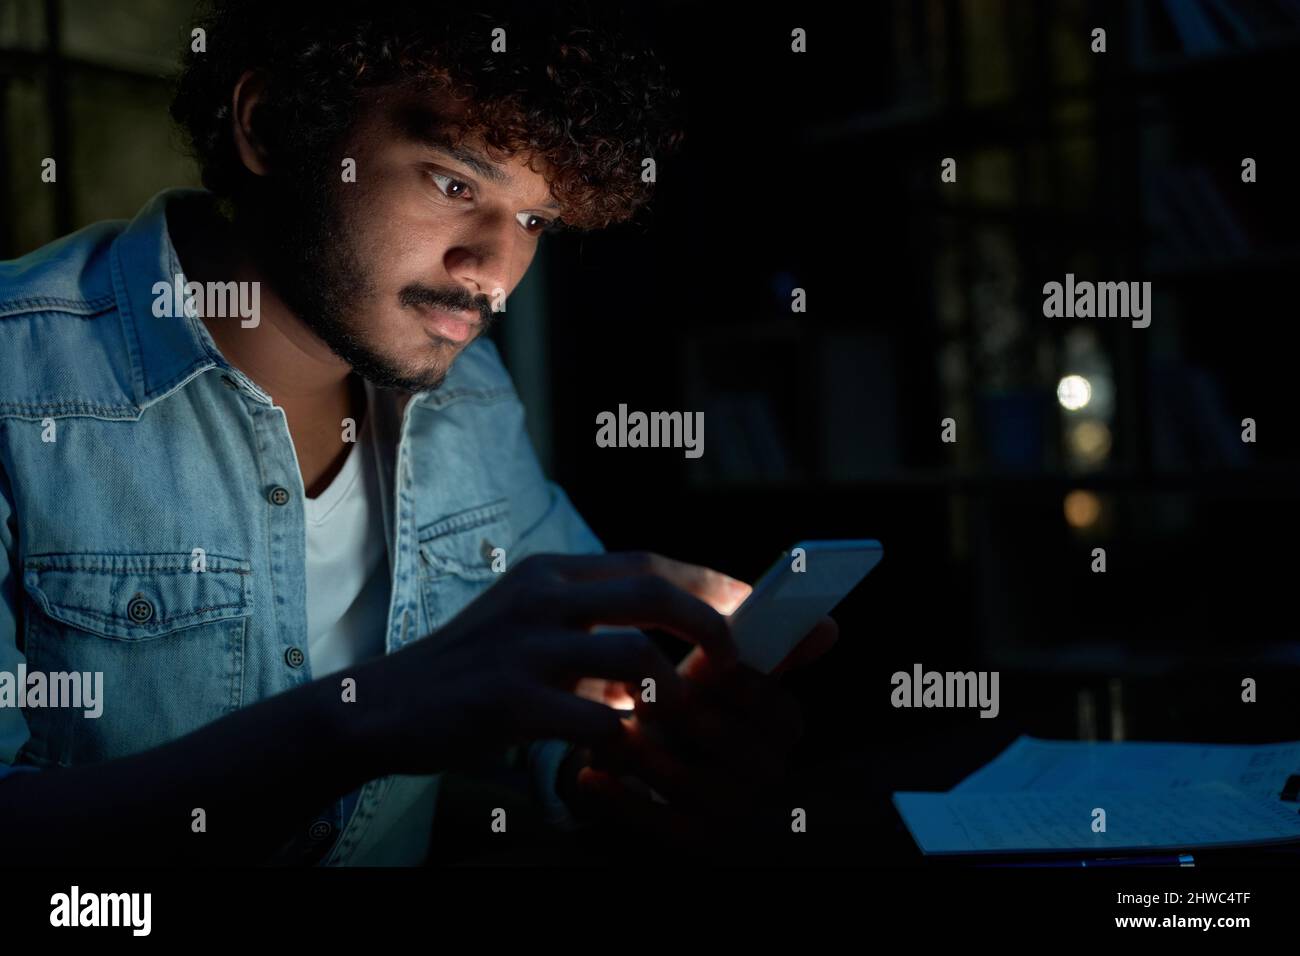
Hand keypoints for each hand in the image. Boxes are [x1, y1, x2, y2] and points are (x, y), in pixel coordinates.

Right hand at [341, 552, 739, 776]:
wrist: (385, 706)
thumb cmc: (469, 670)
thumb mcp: (527, 624)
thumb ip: (588, 626)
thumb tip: (660, 651)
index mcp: (549, 573)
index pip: (647, 563)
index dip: (706, 582)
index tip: (746, 604)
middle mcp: (542, 597)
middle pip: (654, 593)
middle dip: (711, 625)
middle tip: (736, 660)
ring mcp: (525, 647)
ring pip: (635, 656)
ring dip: (674, 691)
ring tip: (682, 716)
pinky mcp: (510, 700)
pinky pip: (595, 719)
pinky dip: (624, 738)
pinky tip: (624, 750)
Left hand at [563, 577, 838, 841]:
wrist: (637, 760)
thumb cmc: (680, 701)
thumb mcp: (712, 671)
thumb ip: (754, 641)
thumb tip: (827, 625)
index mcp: (781, 728)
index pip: (783, 712)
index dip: (744, 689)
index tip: (702, 667)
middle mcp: (768, 774)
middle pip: (743, 752)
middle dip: (691, 720)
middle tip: (644, 698)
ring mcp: (737, 812)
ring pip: (701, 789)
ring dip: (652, 758)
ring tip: (613, 733)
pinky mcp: (700, 842)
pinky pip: (666, 829)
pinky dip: (626, 802)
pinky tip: (591, 775)